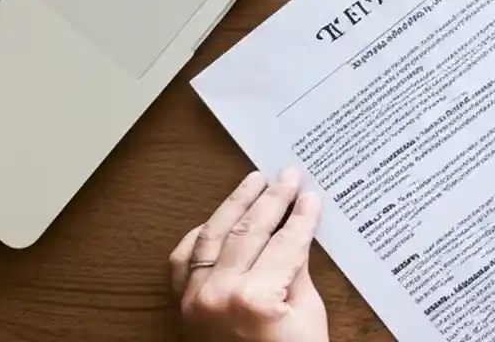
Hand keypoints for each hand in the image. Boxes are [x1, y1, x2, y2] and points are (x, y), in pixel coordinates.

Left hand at [170, 168, 327, 341]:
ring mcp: (195, 300)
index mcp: (255, 298)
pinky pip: (184, 259)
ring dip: (236, 204)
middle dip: (273, 199)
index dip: (302, 215)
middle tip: (289, 175)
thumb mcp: (307, 317)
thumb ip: (297, 271)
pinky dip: (201, 234)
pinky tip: (219, 218)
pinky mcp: (183, 306)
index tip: (311, 195)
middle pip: (250, 230)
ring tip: (255, 181)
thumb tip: (295, 232)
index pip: (286, 241)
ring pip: (214, 235)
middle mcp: (218, 294)